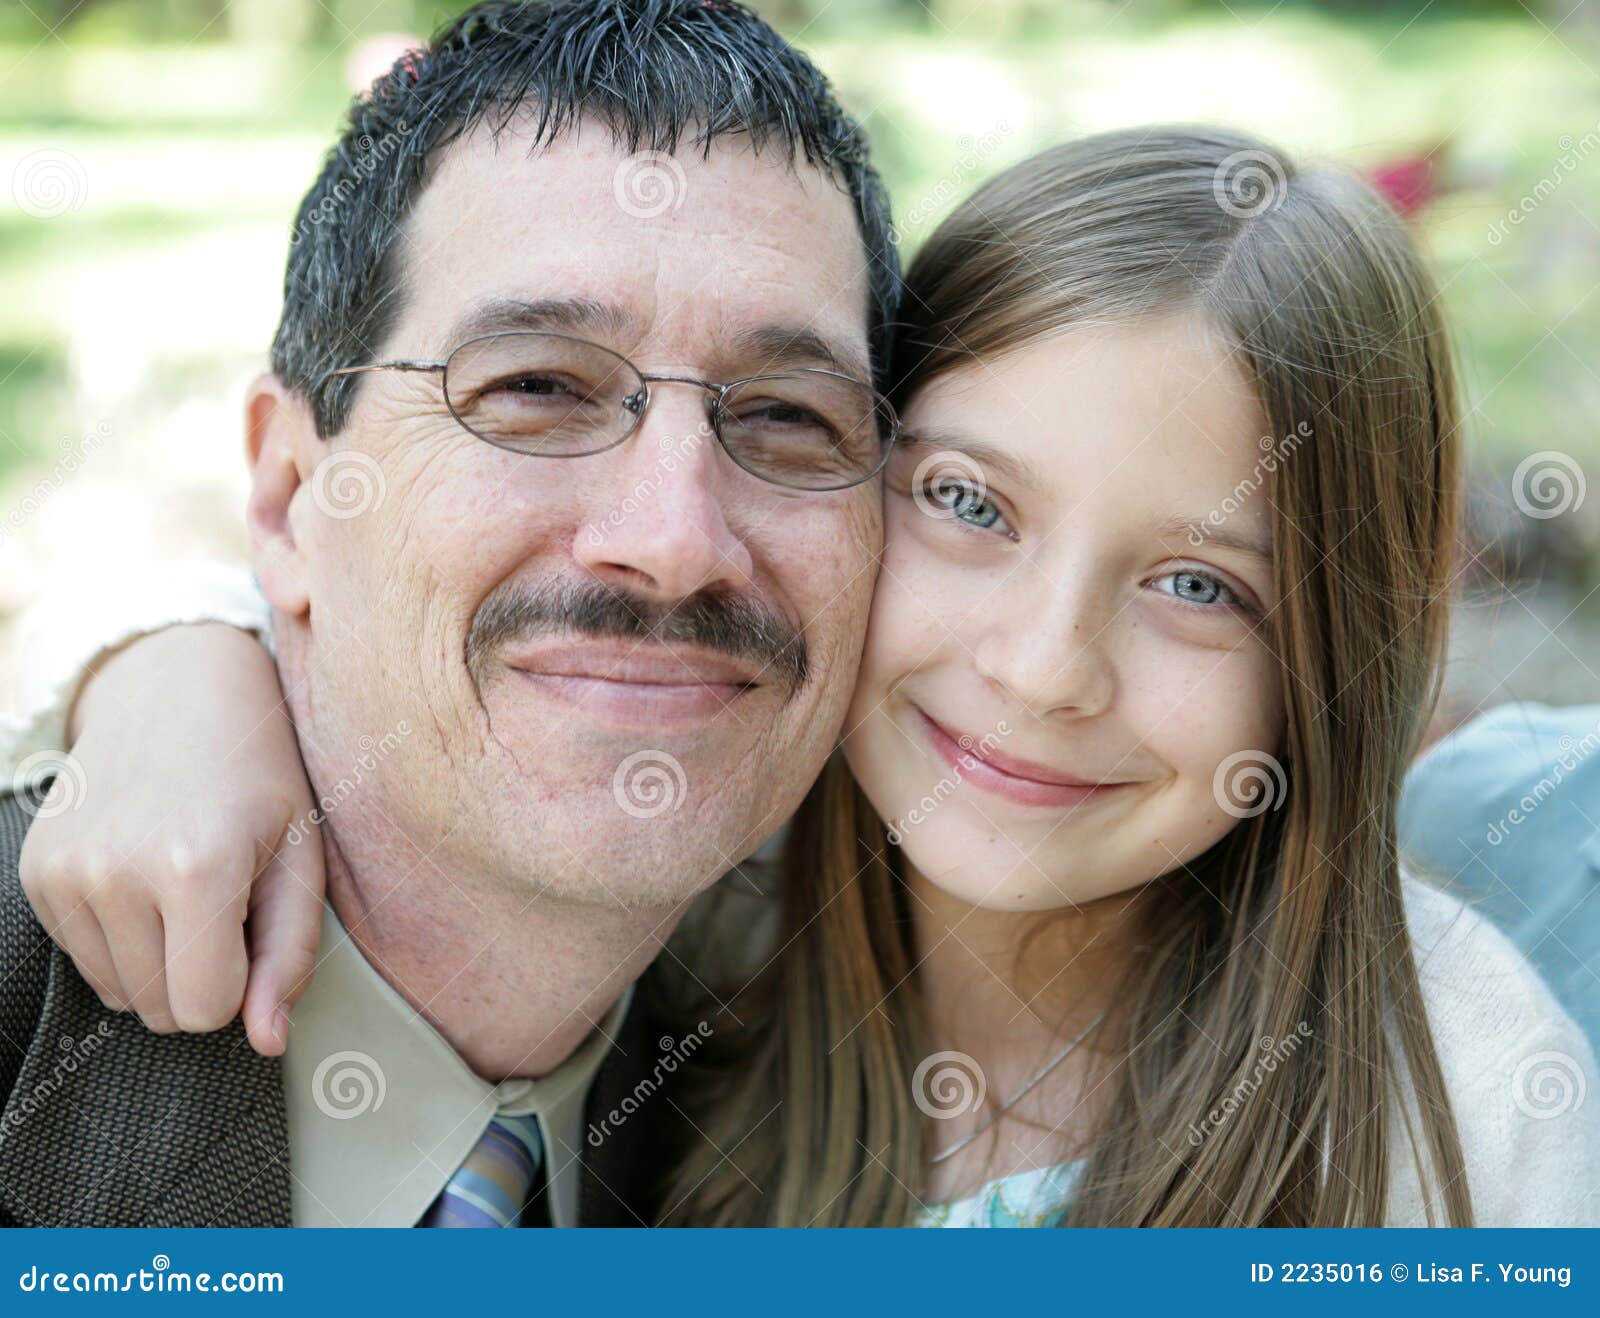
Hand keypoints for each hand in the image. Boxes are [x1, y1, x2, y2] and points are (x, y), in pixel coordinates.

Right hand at [19, 623, 323, 1054]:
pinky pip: (84, 962)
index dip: (242, 983)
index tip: (254, 930)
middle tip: (224, 901)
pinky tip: (145, 879)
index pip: (207, 1008)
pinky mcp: (36, 873)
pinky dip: (121, 940)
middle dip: (203, 976)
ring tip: (186, 887)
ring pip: (120, 995)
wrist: (176, 690)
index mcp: (196, 866)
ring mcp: (66, 872)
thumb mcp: (301, 856)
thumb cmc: (258, 775)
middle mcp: (117, 872)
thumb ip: (289, 957)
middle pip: (161, 1010)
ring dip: (161, 962)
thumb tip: (266, 1042)